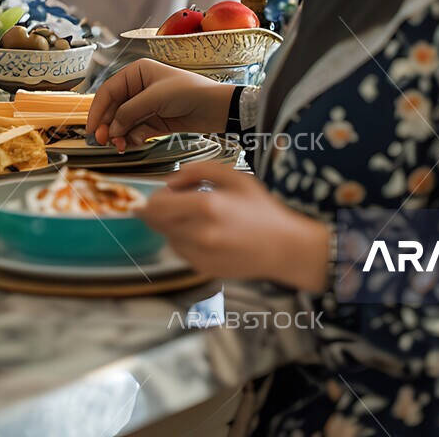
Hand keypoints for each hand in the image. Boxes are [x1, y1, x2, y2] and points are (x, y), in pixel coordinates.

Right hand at [86, 59, 234, 150]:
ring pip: (122, 123)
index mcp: (136, 73)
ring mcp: (145, 105)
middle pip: (113, 109)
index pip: (108, 91)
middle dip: (107, 126)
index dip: (97, 110)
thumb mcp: (155, 98)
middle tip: (103, 141)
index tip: (91, 128)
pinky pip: (135, 131)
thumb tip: (111, 128)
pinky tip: (133, 143)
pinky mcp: (154, 121)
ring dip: (119, 135)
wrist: (216, 108)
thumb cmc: (189, 92)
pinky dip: (132, 139)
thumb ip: (129, 112)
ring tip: (120, 145)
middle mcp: (138, 88)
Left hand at [141, 163, 330, 290]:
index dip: (154, 197)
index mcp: (206, 205)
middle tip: (177, 202)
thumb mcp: (235, 177)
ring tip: (200, 218)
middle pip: (155, 221)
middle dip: (159, 209)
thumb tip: (170, 181)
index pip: (156, 204)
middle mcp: (198, 232)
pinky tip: (207, 234)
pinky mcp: (201, 268)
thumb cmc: (261, 209)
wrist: (285, 248)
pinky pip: (179, 250)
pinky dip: (185, 240)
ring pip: (166, 236)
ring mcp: (199, 254)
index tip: (165, 192)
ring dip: (173, 225)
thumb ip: (198, 170)